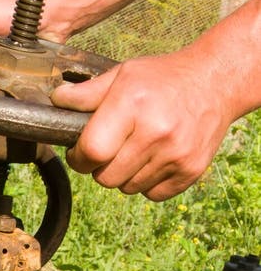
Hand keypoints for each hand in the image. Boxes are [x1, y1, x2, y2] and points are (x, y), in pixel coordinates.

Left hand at [51, 50, 231, 200]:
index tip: (81, 152)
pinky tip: (154, 158)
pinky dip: (147, 182)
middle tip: (111, 148)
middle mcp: (156, 132)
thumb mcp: (123, 75)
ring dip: (124, 175)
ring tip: (136, 149)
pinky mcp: (190, 170)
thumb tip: (55, 102)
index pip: (92, 151)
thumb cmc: (162, 78)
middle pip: (105, 178)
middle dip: (100, 167)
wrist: (216, 82)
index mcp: (133, 105)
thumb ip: (87, 94)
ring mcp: (176, 154)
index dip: (80, 158)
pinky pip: (151, 194)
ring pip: (127, 188)